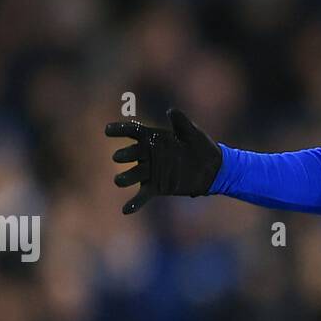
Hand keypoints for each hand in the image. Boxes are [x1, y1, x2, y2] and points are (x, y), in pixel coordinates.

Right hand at [106, 108, 221, 213]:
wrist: (212, 169)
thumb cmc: (201, 147)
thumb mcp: (192, 132)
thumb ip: (181, 122)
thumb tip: (170, 111)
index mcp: (153, 138)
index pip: (133, 132)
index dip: (119, 130)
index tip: (107, 130)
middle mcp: (148, 154)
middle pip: (132, 153)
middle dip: (125, 154)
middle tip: (118, 157)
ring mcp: (151, 171)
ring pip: (134, 174)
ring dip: (125, 177)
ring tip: (118, 181)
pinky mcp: (157, 187)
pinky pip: (143, 195)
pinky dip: (134, 203)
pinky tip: (126, 210)